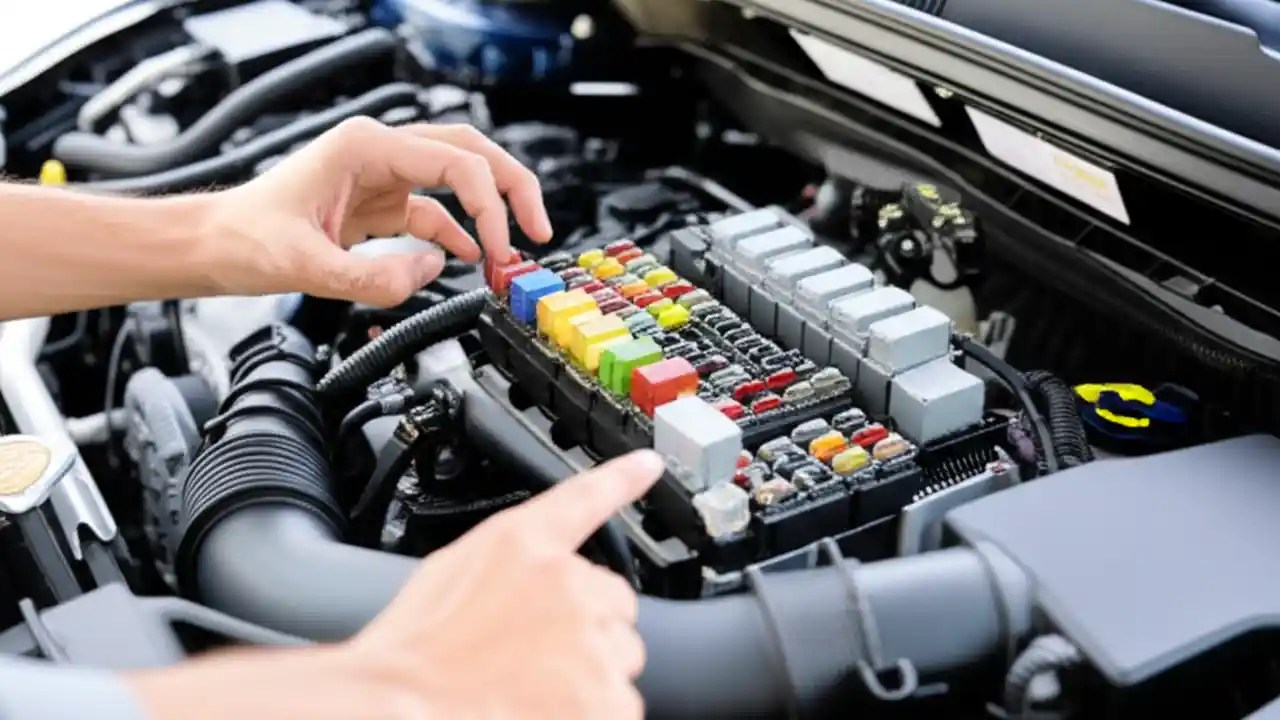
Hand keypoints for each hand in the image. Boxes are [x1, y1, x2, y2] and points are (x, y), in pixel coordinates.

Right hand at [124, 450, 662, 719]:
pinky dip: (594, 713)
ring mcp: (591, 642)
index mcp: (525, 547)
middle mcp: (569, 586)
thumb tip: (526, 575)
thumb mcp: (446, 574)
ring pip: (619, 656)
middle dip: (587, 626)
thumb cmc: (411, 654)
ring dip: (591, 673)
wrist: (402, 705)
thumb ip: (502, 564)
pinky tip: (546, 710)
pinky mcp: (605, 697)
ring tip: (532, 687)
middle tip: (535, 653)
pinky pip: (621, 704)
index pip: (587, 498)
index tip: (647, 467)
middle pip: (612, 603)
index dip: (622, 480)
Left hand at [207, 117, 552, 306]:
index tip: (502, 245)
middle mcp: (380, 153)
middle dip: (510, 188)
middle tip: (538, 226)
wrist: (215, 247)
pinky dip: (458, 233)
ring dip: (489, 211)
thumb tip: (430, 270)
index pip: (454, 162)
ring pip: (458, 179)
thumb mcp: (306, 266)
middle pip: (469, 154)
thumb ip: (373, 276)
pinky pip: (434, 212)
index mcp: (365, 147)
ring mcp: (383, 177)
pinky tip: (471, 256)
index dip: (490, 203)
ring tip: (510, 249)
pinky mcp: (380, 204)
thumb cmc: (244, 239)